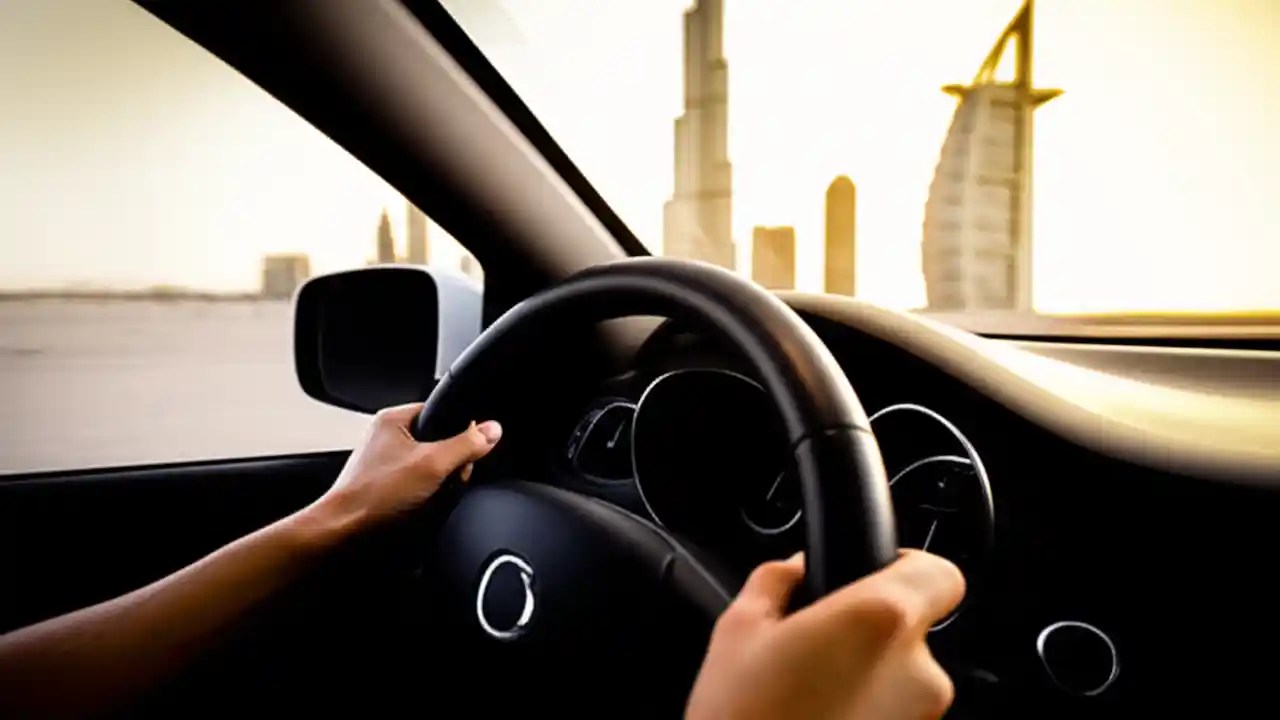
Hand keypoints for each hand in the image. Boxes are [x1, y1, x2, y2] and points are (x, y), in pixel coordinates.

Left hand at [308, 403, 501, 535]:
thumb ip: (466, 445)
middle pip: (440, 441)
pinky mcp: (386, 483)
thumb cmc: (374, 494)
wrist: (345, 529)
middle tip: (443, 478)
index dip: (459, 432)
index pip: (441, 412)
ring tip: (428, 494)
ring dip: (438, 481)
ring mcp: (385, 461)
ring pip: (430, 465)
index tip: (464, 451)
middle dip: (450, 463)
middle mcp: (388, 436)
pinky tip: (420, 504)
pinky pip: (419, 482)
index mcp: (394, 419)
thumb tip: (492, 430)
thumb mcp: (432, 465)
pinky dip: (425, 493)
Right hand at [686, 550, 964, 719]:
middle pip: (911, 630)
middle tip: (812, 647)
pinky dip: (866, 712)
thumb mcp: (738, 630)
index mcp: (879, 620)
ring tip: (807, 693)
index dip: (907, 568)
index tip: (874, 575)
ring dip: (867, 678)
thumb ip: (777, 580)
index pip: (940, 573)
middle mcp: (918, 672)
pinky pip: (893, 714)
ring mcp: (920, 719)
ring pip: (903, 678)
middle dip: (867, 633)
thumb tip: (794, 570)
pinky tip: (818, 719)